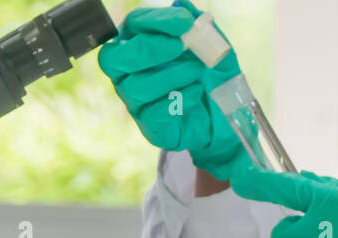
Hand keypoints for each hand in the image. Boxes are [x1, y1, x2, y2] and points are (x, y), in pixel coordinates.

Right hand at [98, 1, 248, 180]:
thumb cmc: (211, 75)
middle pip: (113, 58)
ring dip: (171, 75)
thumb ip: (198, 26)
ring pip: (136, 87)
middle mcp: (127, 71)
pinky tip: (196, 92)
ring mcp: (134, 100)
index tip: (184, 21)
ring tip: (197, 71)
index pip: (132, 25)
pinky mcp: (148, 125)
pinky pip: (153, 112)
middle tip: (179, 46)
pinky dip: (178, 99)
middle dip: (147, 49)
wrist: (224, 115)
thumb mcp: (212, 47)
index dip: (155, 20)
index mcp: (138, 43)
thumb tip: (182, 4)